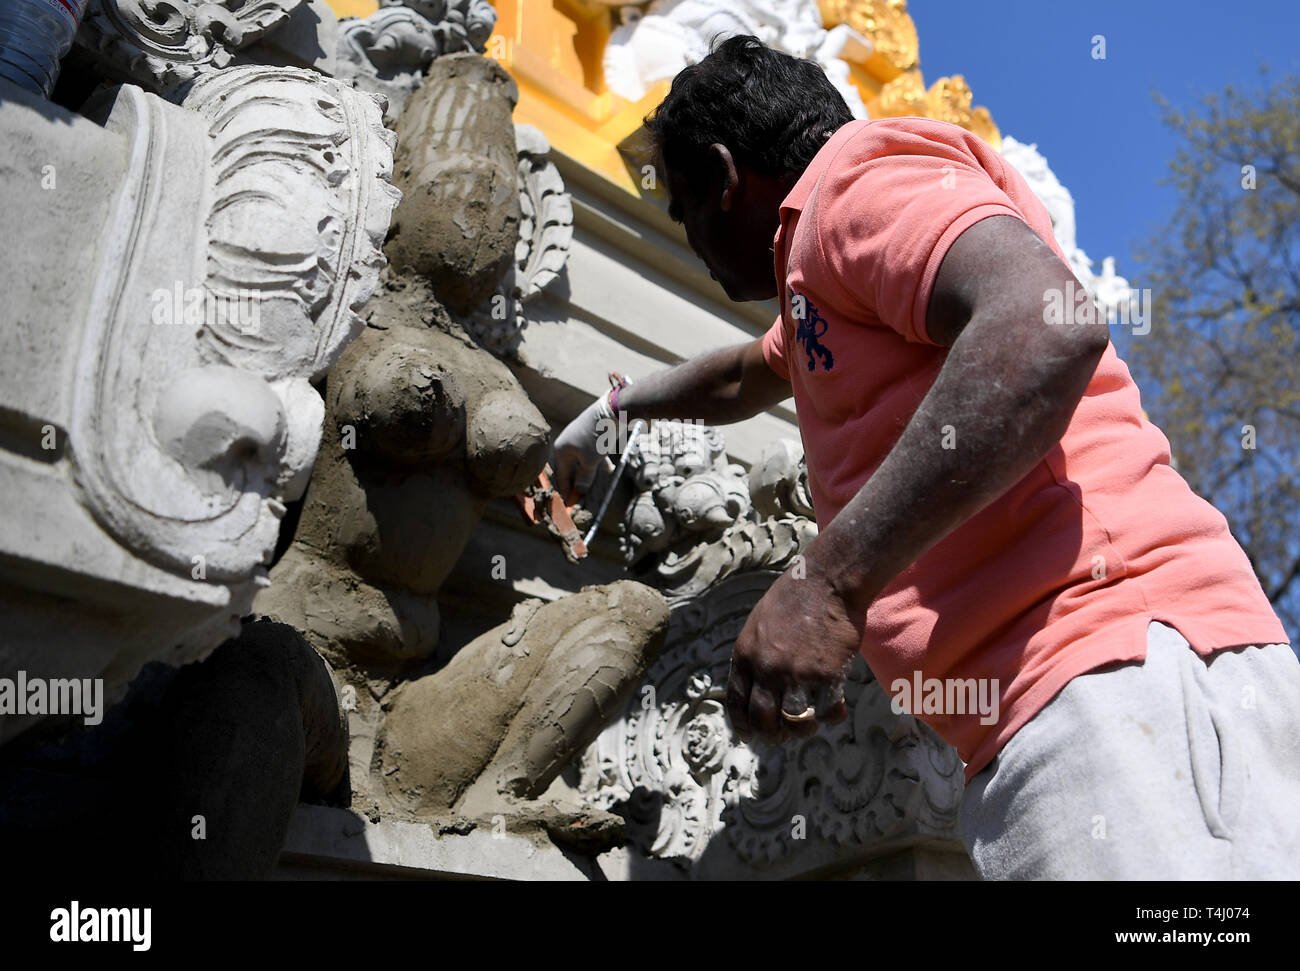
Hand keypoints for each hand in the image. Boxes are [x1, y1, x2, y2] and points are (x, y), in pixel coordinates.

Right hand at [552, 395, 610, 497]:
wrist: (611, 411)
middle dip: (577, 484)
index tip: (570, 505)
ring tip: (593, 488)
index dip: (566, 491)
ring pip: (582, 462)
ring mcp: (578, 439)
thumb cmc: (596, 437)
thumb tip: (579, 491)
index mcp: (561, 450)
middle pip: (570, 469)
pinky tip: (605, 471)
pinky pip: (590, 455)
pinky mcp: (590, 436)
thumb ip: (584, 478)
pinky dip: (596, 464)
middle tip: (582, 498)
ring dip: (588, 475)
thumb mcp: (590, 461)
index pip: (561, 477)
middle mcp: (566, 444)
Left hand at [726, 559, 861, 745]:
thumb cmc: (795, 598)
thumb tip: (754, 685)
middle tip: (782, 737)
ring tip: (809, 724)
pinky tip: (835, 710)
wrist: (828, 581)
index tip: (750, 737)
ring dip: (802, 730)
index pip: (737, 702)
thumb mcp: (759, 623)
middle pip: (763, 720)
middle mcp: (767, 668)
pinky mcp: (827, 675)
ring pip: (794, 722)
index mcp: (745, 654)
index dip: (743, 725)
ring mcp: (797, 673)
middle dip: (772, 736)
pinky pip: (827, 712)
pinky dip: (832, 717)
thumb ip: (755, 654)